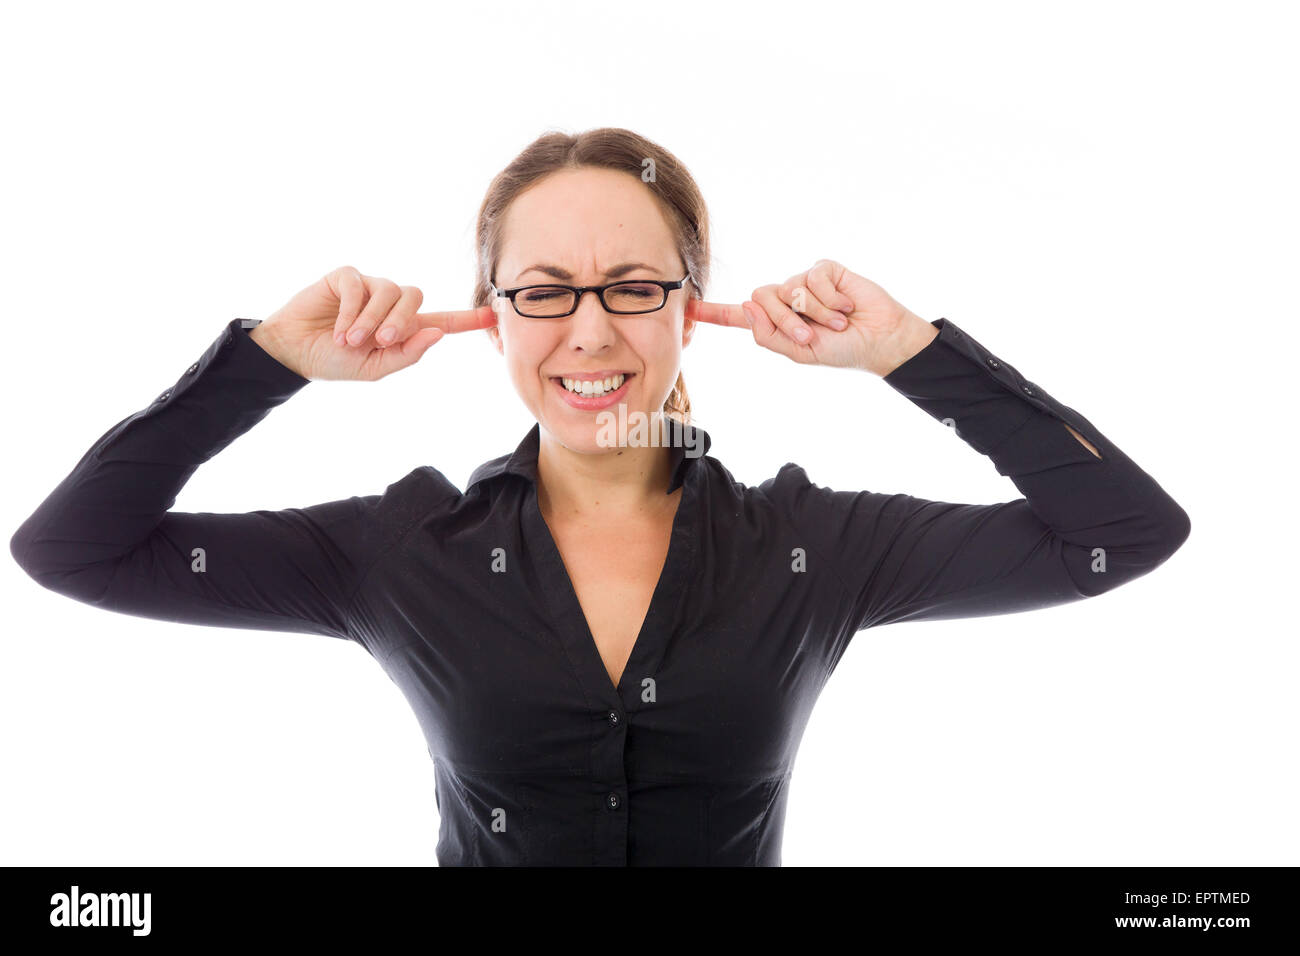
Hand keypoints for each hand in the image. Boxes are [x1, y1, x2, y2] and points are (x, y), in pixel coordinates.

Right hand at [251, 265, 497, 380]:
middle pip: (416, 296)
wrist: (294, 353)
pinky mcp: (345, 277)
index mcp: (403, 328)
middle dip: (401, 321)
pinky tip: (339, 327)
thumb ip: (406, 354)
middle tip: (381, 342)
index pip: (442, 320)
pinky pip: (360, 285)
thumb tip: (438, 334)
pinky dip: (352, 309)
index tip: (494, 314)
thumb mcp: (374, 368)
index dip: (468, 319)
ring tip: (352, 340)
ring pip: (390, 290)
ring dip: (373, 319)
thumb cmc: (334, 361)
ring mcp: (368, 287)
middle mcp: (390, 304)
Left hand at [684, 259, 935, 375]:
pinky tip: (846, 306)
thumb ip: (770, 335)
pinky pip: (813, 278)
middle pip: (761, 299)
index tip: (688, 309)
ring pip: (789, 290)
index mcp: (775, 323)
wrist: (878, 340)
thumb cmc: (841, 350)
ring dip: (814, 313)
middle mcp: (786, 299)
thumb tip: (747, 304)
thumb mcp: (801, 352)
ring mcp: (804, 283)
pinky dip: (830, 298)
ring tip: (837, 323)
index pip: (739, 316)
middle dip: (786, 321)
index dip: (714, 313)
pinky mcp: (824, 270)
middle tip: (811, 336)